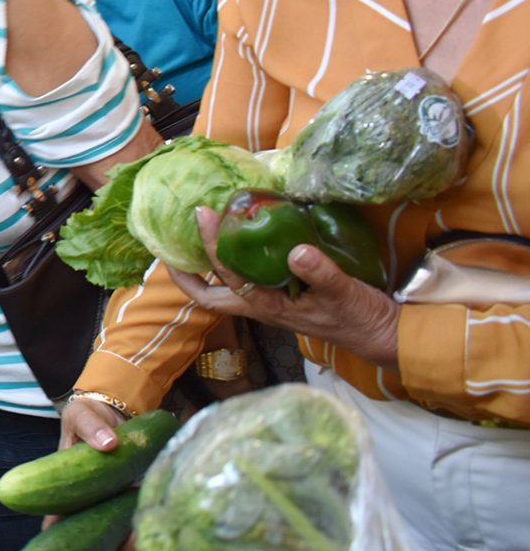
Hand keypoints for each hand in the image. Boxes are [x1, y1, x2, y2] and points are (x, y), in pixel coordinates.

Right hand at [56, 396, 137, 550]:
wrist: (116, 409)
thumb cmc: (89, 415)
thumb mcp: (82, 414)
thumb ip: (91, 426)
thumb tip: (107, 444)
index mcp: (63, 490)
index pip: (55, 526)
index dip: (61, 550)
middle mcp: (85, 503)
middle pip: (84, 544)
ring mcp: (108, 504)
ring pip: (111, 539)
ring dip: (125, 549)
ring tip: (140, 543)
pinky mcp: (130, 500)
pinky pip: (132, 524)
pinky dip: (141, 533)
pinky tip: (151, 531)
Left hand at [169, 207, 401, 366]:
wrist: (380, 335)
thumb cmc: (360, 317)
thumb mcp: (345, 292)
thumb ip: (322, 273)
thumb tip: (296, 251)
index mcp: (270, 308)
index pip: (228, 279)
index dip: (212, 248)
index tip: (205, 215)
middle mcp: (262, 307)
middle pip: (209, 297)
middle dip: (185, 274)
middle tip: (168, 246)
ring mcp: (270, 303)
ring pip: (224, 290)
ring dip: (206, 268)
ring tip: (195, 238)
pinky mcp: (282, 296)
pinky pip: (246, 280)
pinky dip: (233, 263)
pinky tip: (239, 241)